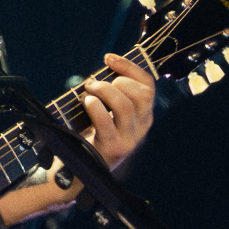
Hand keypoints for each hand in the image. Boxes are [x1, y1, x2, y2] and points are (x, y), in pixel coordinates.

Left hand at [0, 51, 158, 225]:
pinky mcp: (113, 148)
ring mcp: (129, 139)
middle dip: (117, 81)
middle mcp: (142, 127)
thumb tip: (106, 66)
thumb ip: (111, 93)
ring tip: (88, 92)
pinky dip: (96, 107)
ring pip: (126, 106)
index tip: (109, 58)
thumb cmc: (91, 135)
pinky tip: (86, 102)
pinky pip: (107, 123)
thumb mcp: (107, 112)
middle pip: (142, 94)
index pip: (148, 85)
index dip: (130, 67)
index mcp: (144, 115)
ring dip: (105, 91)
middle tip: (95, 84)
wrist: (80, 171)